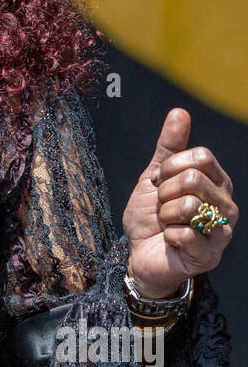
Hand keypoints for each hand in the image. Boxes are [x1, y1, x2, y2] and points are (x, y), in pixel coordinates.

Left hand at [122, 108, 237, 298]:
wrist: (139, 254)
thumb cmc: (150, 216)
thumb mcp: (154, 177)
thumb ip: (168, 147)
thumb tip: (180, 112)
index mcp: (217, 182)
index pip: (200, 157)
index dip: (171, 167)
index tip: (161, 182)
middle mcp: (226, 204)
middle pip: (194, 179)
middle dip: (165, 192)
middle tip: (163, 206)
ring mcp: (222, 231)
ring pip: (189, 205)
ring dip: (165, 215)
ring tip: (167, 224)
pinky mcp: (210, 255)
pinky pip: (184, 233)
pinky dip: (168, 235)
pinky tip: (171, 240)